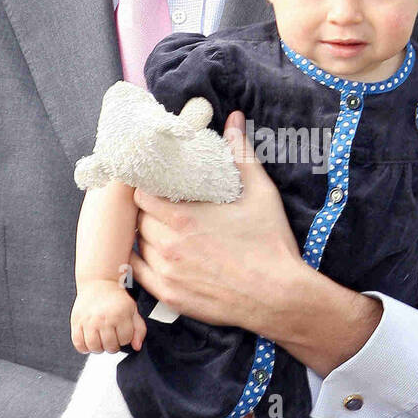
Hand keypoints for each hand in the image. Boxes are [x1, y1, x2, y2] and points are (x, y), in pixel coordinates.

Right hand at [71, 279, 146, 353]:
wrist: (99, 282)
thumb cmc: (116, 297)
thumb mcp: (133, 310)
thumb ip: (139, 329)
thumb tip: (137, 346)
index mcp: (120, 315)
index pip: (125, 340)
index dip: (125, 338)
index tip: (122, 332)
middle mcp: (103, 318)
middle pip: (110, 346)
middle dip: (113, 345)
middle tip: (112, 337)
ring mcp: (88, 321)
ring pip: (94, 347)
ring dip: (99, 348)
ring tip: (101, 340)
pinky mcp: (76, 322)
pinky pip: (79, 343)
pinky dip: (84, 347)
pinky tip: (89, 341)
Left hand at [127, 111, 303, 333]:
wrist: (280, 297)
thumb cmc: (271, 244)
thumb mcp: (260, 194)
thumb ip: (241, 155)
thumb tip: (232, 120)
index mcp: (185, 218)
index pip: (140, 195)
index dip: (145, 188)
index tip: (154, 185)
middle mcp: (169, 246)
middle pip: (137, 220)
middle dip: (145, 212)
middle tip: (158, 207)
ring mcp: (167, 274)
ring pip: (137, 246)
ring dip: (144, 236)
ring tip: (160, 230)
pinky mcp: (171, 297)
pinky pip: (140, 275)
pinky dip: (143, 263)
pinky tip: (157, 256)